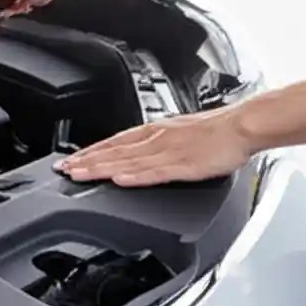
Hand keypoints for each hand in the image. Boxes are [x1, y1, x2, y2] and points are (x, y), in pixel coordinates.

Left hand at [55, 108, 256, 186]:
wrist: (242, 125)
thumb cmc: (215, 131)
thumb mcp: (178, 132)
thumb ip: (157, 143)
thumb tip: (137, 155)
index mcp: (154, 131)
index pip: (114, 141)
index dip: (90, 152)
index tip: (70, 160)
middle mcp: (156, 139)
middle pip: (114, 151)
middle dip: (87, 161)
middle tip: (63, 170)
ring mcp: (169, 152)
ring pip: (128, 161)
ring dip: (101, 168)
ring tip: (79, 175)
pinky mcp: (184, 164)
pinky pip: (156, 171)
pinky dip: (136, 176)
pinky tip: (120, 180)